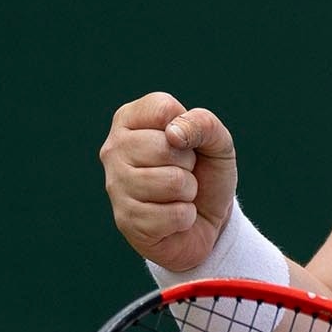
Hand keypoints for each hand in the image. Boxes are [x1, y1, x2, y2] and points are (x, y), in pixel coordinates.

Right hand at [99, 92, 239, 271]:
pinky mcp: (126, 221)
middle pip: (165, 146)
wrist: (209, 222)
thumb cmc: (206, 173)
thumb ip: (203, 123)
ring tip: (180, 194)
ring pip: (172, 181)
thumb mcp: (217, 141)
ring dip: (189, 190)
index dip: (188, 128)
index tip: (185, 143)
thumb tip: (173, 133)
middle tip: (185, 172)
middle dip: (189, 163)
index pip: (162, 109)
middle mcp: (114, 150)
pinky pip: (174, 214)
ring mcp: (115, 186)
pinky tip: (174, 218)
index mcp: (129, 120)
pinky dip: (187, 216)